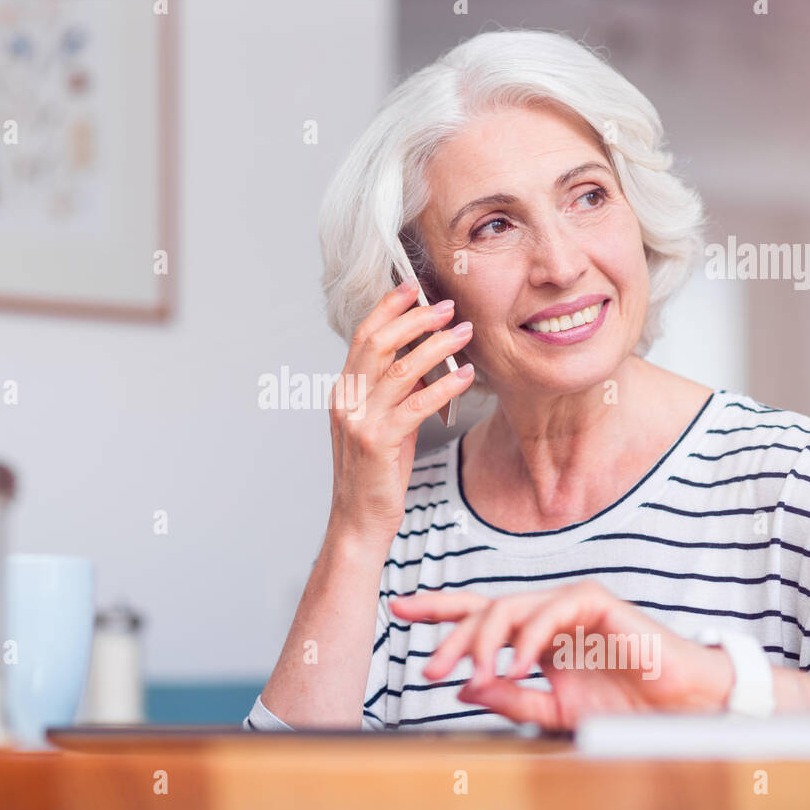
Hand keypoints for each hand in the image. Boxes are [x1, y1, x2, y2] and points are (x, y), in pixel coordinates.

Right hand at [327, 277, 474, 544]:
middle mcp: (346, 402)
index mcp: (343, 392)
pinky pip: (416, 404)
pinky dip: (444, 386)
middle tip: (448, 307)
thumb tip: (428, 360)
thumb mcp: (385, 425)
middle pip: (378, 343)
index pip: (362, 337)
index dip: (388, 308)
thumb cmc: (376, 476)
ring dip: (436, 346)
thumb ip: (398, 393)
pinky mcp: (378, 443)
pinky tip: (466, 376)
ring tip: (465, 333)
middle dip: (415, 319)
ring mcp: (359, 422)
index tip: (414, 287)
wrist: (359, 523)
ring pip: (399, 369)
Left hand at [389, 581, 733, 729]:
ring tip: (470, 675)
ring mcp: (566, 602)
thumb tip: (464, 688)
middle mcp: (544, 614)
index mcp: (532, 637)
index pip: (477, 615)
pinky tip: (514, 665)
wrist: (679, 706)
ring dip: (482, 644)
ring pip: (507, 608)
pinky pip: (547, 612)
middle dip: (449, 636)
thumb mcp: (553, 710)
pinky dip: (526, 639)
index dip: (437, 609)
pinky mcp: (593, 599)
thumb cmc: (622, 706)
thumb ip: (511, 698)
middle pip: (482, 608)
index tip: (398, 608)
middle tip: (430, 668)